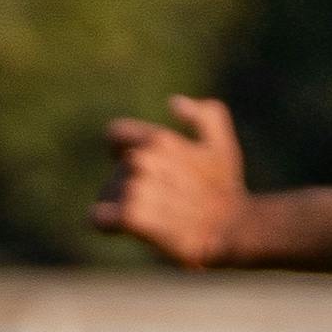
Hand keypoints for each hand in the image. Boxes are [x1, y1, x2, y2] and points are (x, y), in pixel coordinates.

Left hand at [92, 96, 249, 264]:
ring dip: (123, 206)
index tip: (137, 167)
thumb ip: (204, 115)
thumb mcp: (222, 144)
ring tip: (153, 217)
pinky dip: (106, 224)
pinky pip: (99, 218)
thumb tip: (174, 102)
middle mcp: (143, 160)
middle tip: (159, 200)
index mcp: (159, 140)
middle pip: (117, 172)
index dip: (121, 150)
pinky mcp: (131, 217)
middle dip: (129, 184)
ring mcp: (136, 189)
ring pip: (108, 196)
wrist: (232, 229)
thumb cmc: (226, 188)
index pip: (115, 135)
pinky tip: (126, 229)